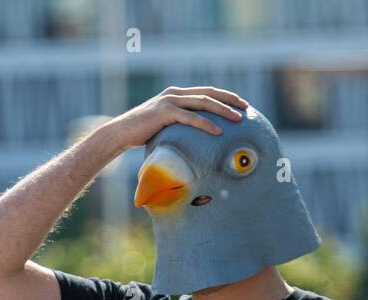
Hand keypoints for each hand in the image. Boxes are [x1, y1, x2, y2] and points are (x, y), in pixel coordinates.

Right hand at [105, 86, 248, 150]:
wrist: (121, 133)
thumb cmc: (142, 133)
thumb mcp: (164, 126)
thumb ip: (178, 125)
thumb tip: (194, 139)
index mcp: (177, 94)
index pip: (206, 92)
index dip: (225, 97)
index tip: (241, 104)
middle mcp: (175, 94)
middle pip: (209, 93)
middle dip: (230, 100)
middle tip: (247, 108)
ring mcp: (170, 101)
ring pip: (203, 102)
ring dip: (223, 110)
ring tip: (238, 119)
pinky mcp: (165, 112)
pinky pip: (190, 117)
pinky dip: (206, 123)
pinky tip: (218, 131)